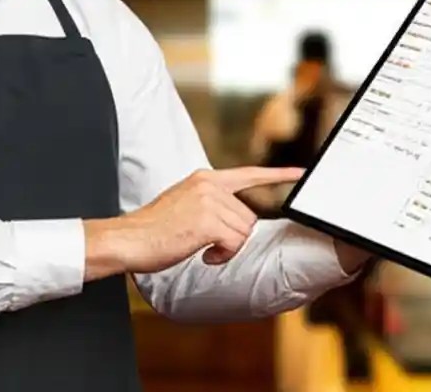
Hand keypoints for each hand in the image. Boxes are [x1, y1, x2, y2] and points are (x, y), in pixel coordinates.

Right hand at [85, 166, 303, 277]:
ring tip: (201, 248)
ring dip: (227, 248)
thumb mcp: (185, 204)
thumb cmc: (154, 229)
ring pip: (243, 232)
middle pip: (248, 217)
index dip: (278, 175)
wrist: (129, 239)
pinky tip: (202, 254)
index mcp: (205, 178)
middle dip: (233, 236)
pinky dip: (222, 256)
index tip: (301, 173)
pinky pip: (234, 244)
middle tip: (207, 244)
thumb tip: (236, 219)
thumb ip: (211, 203)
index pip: (249, 173)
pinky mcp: (208, 221)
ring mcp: (209, 202)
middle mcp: (209, 185)